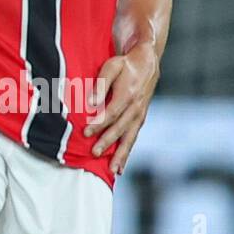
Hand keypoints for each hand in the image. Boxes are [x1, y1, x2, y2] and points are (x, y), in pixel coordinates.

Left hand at [83, 42, 159, 175]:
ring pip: (130, 137)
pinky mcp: (141, 119)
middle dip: (108, 141)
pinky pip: (133, 138)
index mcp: (128, 93)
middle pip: (121, 127)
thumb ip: (101, 84)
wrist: (148, 63)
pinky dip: (127, 152)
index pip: (112, 112)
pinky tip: (120, 166)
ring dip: (121, 154)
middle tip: (95, 153)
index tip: (86, 133)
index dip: (99, 123)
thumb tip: (91, 103)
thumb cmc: (125, 64)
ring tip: (113, 170)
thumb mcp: (111, 66)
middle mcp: (136, 106)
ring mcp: (140, 114)